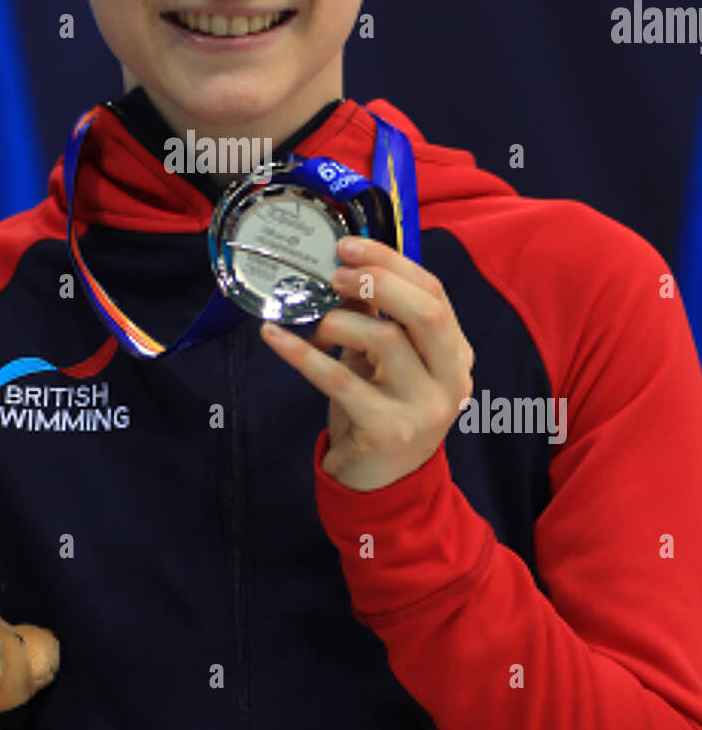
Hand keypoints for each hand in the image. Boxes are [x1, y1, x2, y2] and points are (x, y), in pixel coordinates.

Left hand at [259, 235, 474, 490]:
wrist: (383, 483)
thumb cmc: (383, 409)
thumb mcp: (383, 360)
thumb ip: (374, 316)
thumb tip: (342, 268)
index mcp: (454, 352)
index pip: (434, 292)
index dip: (390, 263)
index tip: (347, 246)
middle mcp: (450, 378)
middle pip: (426, 311)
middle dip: (378, 282)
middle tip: (334, 275)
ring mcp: (424, 407)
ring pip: (386, 341)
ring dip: (339, 323)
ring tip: (315, 326)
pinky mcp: (388, 430)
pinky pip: (340, 380)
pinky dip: (301, 354)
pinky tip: (274, 335)